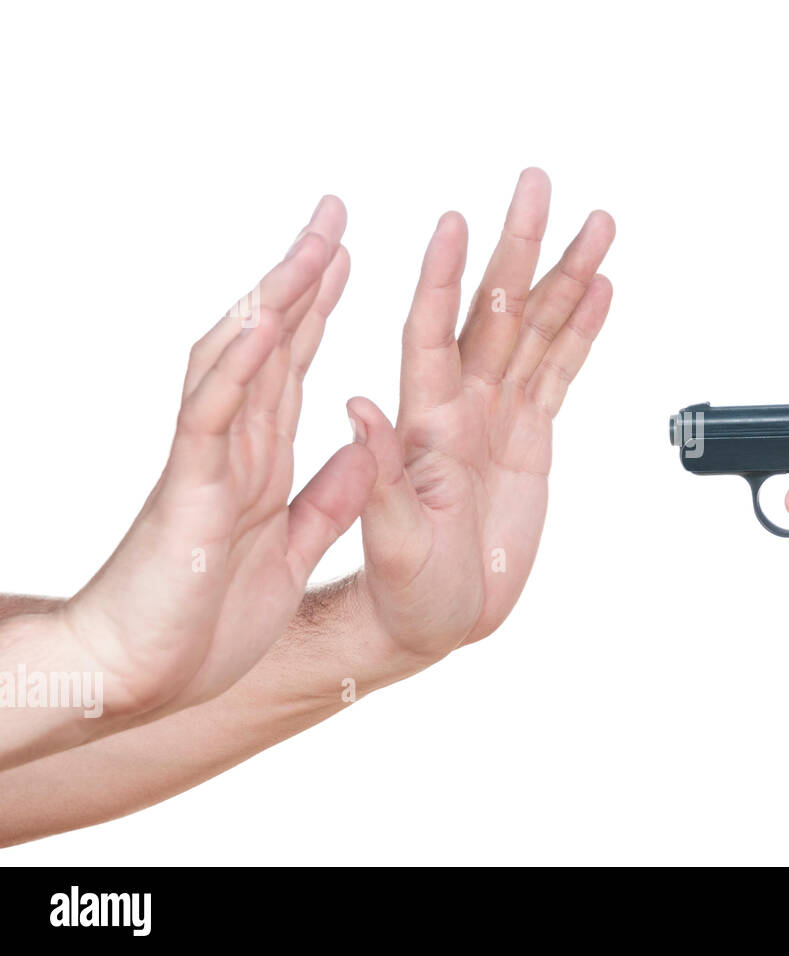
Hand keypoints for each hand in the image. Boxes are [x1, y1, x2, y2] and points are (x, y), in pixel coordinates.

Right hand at [64, 198, 375, 715]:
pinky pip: (212, 416)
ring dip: (275, 300)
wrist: (135, 681)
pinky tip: (267, 322)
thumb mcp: (292, 554)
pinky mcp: (189, 492)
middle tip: (333, 213)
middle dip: (302, 277)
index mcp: (262, 461)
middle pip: (269, 343)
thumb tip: (360, 447)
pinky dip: (239, 368)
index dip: (318, 310)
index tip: (345, 256)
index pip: (294, 367)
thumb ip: (326, 502)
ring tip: (312, 244)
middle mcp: (234, 447)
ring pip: (239, 360)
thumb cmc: (201, 624)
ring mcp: (208, 462)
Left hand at [344, 169, 614, 665]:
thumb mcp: (391, 541)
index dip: (443, 279)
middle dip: (518, 248)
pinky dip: (581, 331)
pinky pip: (559, 372)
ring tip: (595, 225)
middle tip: (536, 185)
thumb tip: (358, 406)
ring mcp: (497, 417)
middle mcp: (460, 407)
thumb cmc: (405, 588)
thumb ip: (378, 474)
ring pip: (536, 332)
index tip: (457, 222)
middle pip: (496, 312)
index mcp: (423, 424)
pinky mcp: (529, 438)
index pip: (431, 332)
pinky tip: (600, 289)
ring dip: (564, 277)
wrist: (437, 618)